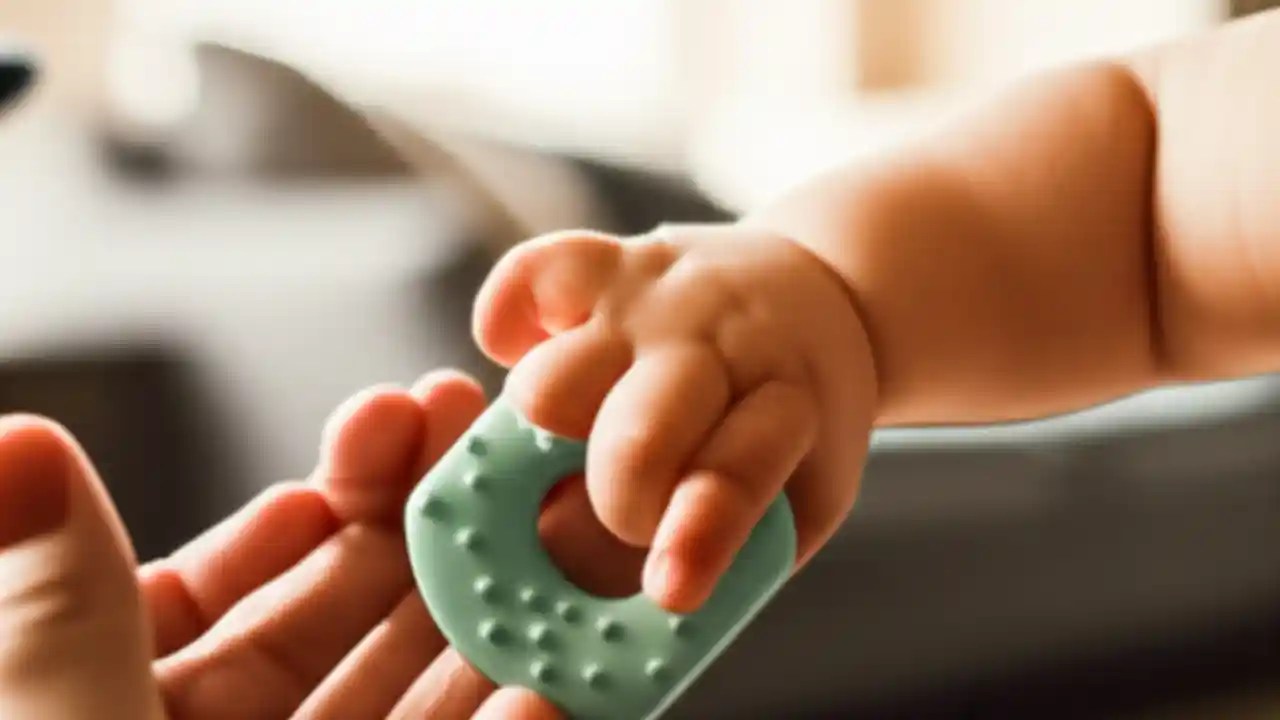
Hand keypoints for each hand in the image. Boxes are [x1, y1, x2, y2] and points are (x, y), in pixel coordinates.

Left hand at [0, 370, 643, 718]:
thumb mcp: (56, 713)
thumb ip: (57, 594)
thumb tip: (18, 440)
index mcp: (132, 710)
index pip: (230, 592)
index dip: (317, 507)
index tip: (382, 434)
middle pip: (341, 629)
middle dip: (423, 533)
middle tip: (490, 447)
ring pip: (415, 695)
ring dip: (489, 618)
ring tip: (550, 532)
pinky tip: (548, 678)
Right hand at [474, 223, 877, 611]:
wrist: (820, 295)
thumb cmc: (789, 422)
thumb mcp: (800, 493)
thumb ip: (722, 545)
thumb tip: (592, 594)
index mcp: (783, 406)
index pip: (736, 478)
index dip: (696, 538)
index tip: (668, 592)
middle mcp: (718, 346)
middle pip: (636, 436)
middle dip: (617, 499)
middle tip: (626, 515)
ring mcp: (657, 299)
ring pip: (555, 381)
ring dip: (550, 434)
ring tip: (577, 440)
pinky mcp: (605, 262)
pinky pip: (522, 282)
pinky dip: (505, 325)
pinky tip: (527, 354)